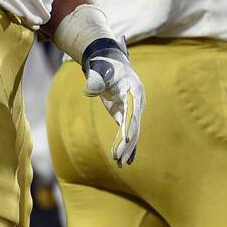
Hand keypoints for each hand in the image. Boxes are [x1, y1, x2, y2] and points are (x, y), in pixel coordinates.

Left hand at [83, 42, 144, 165]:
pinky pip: (127, 131)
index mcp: (133, 89)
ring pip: (132, 131)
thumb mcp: (101, 70)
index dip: (130, 125)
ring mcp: (133, 108)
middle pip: (134, 124)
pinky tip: (125, 161)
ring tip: (120, 164)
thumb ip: (96, 80)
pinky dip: (126, 145)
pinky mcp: (125, 113)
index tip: (127, 139)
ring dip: (126, 147)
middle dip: (127, 142)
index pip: (132, 110)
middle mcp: (137, 101)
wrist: (110, 61)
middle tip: (119, 158)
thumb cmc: (105, 64)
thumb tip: (88, 90)